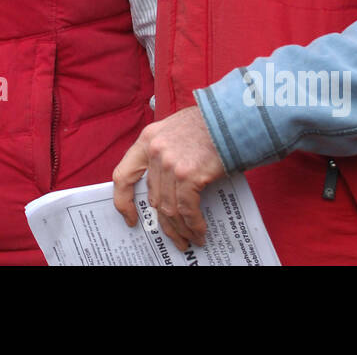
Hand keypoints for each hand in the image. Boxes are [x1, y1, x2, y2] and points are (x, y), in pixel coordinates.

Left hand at [112, 105, 225, 251]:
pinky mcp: (188, 174)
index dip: (123, 200)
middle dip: (164, 223)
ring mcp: (170, 163)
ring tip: (190, 239)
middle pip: (153, 197)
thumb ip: (164, 153)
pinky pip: (186, 208)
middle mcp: (155, 151)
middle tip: (175, 237)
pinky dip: (193, 224)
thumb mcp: (176, 130)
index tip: (130, 218)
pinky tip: (199, 231)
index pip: (123, 175)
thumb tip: (166, 187)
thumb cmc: (211, 124)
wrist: (233, 117)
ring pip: (169, 207)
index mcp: (148, 139)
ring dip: (180, 228)